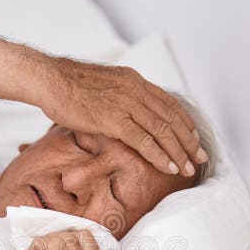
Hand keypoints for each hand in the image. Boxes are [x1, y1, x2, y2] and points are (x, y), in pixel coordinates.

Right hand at [40, 57, 206, 176]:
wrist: (49, 80)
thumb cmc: (67, 86)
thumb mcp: (102, 86)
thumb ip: (118, 97)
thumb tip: (121, 112)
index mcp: (134, 81)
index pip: (168, 103)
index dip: (184, 122)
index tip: (192, 138)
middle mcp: (135, 90)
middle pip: (171, 118)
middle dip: (188, 141)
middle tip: (199, 157)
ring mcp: (126, 103)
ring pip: (162, 131)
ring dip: (178, 152)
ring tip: (188, 168)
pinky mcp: (115, 119)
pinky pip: (145, 141)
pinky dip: (160, 156)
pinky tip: (169, 168)